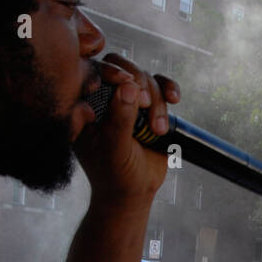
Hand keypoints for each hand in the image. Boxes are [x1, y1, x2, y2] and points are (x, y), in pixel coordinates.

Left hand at [74, 55, 180, 205]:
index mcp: (87, 106)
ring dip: (158, 101)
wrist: (135, 191)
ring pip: (145, 78)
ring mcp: (128, 100)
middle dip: (141, 87)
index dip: (116, 74)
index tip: (132, 88)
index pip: (97, 73)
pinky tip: (175, 99)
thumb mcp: (115, 149)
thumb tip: (129, 86)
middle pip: (124, 70)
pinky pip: (161, 84)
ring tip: (158, 130)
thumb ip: (120, 119)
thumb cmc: (116, 174)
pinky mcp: (148, 104)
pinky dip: (169, 88)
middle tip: (146, 107)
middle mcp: (105, 98)